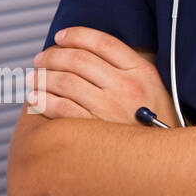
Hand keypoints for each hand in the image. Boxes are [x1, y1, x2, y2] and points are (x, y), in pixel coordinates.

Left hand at [30, 26, 179, 126]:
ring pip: (65, 82)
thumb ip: (130, 70)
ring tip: (34, 79)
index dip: (77, 35)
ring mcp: (110, 108)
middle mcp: (127, 86)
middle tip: (40, 59)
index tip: (61, 36)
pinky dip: (42, 100)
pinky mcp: (94, 129)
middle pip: (79, 59)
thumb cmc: (155, 123)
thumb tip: (91, 54)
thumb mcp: (155, 88)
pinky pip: (60, 108)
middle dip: (53, 56)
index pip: (103, 42)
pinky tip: (35, 99)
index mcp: (142, 71)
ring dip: (43, 77)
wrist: (162, 160)